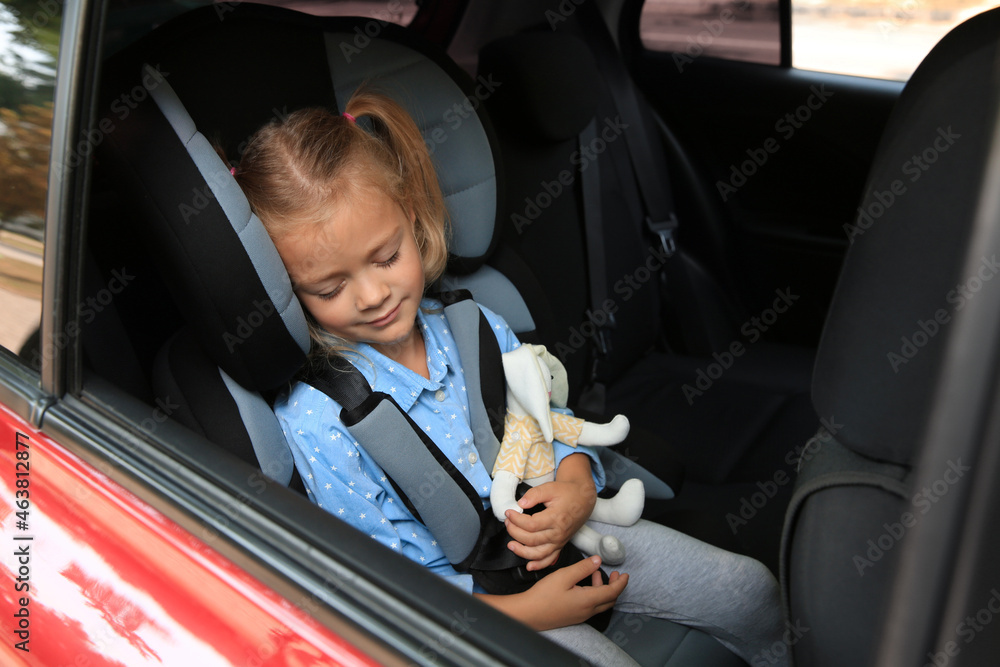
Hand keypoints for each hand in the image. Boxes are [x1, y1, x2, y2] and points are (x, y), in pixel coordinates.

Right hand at [480, 556, 626, 630]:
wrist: (528, 614)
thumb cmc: (544, 595)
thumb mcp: (564, 576)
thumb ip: (583, 568)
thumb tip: (598, 561)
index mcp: (588, 601)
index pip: (612, 592)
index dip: (621, 583)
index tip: (625, 574)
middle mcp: (587, 611)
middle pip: (609, 600)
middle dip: (615, 587)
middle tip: (615, 575)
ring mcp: (580, 616)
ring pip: (600, 604)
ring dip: (603, 589)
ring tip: (595, 574)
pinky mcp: (573, 617)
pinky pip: (591, 606)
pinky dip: (594, 595)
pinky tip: (583, 585)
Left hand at [505, 461, 596, 569]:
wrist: (583, 499)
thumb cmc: (567, 493)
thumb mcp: (550, 488)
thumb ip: (534, 494)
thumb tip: (520, 503)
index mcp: (556, 518)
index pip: (531, 525)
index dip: (516, 520)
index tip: (508, 512)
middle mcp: (558, 533)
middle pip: (532, 539)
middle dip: (515, 532)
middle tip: (507, 522)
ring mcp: (559, 541)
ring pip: (539, 554)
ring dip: (522, 552)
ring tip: (511, 544)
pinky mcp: (560, 545)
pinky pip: (550, 560)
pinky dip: (539, 565)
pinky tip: (529, 566)